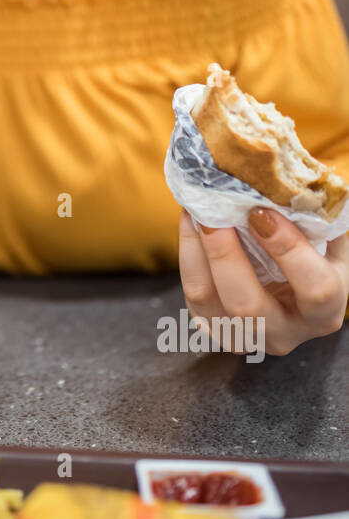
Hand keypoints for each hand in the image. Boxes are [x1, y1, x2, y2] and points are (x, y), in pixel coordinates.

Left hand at [178, 206, 348, 355]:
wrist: (293, 290)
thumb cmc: (317, 257)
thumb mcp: (330, 242)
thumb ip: (322, 219)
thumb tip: (295, 183)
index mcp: (323, 313)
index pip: (314, 289)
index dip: (289, 250)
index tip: (262, 212)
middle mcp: (284, 333)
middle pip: (247, 306)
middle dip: (225, 254)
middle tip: (214, 213)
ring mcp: (245, 336)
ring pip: (206, 299)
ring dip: (197, 249)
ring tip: (197, 209)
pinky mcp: (214, 328)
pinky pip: (192, 294)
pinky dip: (188, 253)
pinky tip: (192, 221)